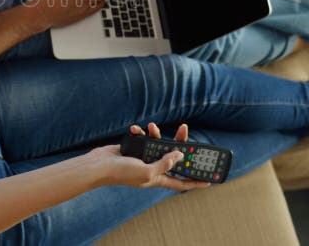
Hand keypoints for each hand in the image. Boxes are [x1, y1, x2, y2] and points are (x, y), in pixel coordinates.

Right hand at [91, 123, 209, 191]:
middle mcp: (152, 168)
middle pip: (173, 157)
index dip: (195, 182)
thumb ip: (164, 164)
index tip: (209, 180)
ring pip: (157, 143)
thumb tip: (179, 155)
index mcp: (157, 178)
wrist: (99, 165)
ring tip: (152, 126)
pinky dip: (140, 132)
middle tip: (184, 130)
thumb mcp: (147, 172)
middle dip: (179, 143)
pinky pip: (143, 138)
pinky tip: (136, 129)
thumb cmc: (121, 173)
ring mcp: (143, 158)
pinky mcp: (134, 148)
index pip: (181, 182)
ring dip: (156, 133)